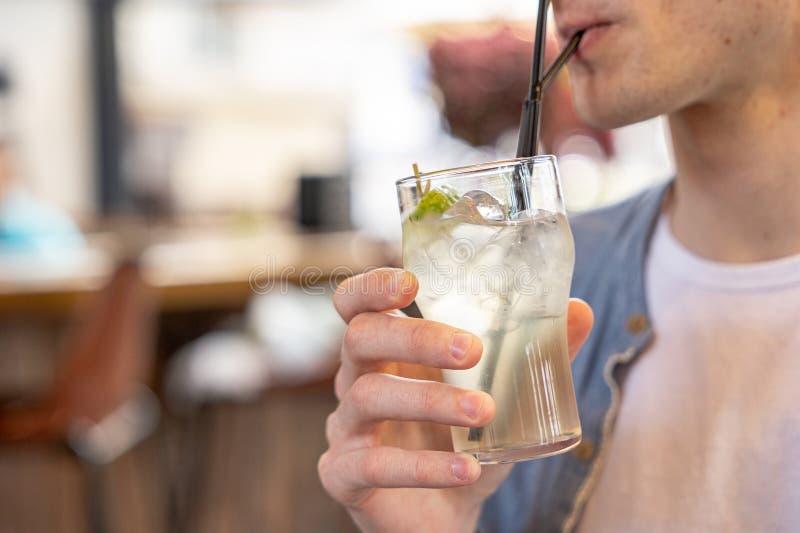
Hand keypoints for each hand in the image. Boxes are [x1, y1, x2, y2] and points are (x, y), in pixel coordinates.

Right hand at [318, 268, 593, 531]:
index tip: (411, 283)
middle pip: (360, 338)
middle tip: (470, 348)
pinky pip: (372, 465)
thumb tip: (581, 311)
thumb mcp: (504, 398)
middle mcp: (358, 381)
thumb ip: (534, 355)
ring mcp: (347, 430)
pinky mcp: (344, 476)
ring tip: (484, 411)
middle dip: (414, 336)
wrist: (447, 515)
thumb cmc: (464, 443)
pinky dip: (422, 467)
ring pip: (368, 397)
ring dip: (430, 400)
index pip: (357, 305)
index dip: (373, 286)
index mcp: (387, 352)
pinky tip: (468, 469)